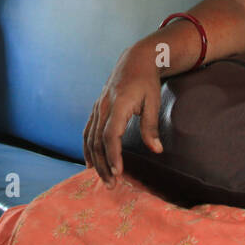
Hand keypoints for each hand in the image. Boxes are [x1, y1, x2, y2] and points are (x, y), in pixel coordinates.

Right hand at [82, 45, 162, 186]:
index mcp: (117, 105)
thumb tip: (156, 150)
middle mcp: (103, 107)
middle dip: (103, 164)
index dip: (113, 155)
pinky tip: (91, 163)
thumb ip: (151, 127)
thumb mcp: (153, 101)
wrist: (135, 60)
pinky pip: (87, 131)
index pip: (110, 135)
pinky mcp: (96, 109)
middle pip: (97, 141)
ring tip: (103, 179)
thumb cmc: (147, 81)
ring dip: (95, 160)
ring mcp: (97, 108)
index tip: (118, 172)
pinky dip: (87, 149)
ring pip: (89, 138)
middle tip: (111, 185)